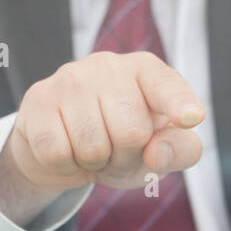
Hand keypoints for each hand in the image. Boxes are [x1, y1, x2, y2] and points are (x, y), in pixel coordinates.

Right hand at [0, 51, 204, 226]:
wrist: (63, 148)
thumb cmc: (121, 142)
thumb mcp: (159, 151)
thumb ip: (179, 151)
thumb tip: (156, 153)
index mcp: (146, 70)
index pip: (166, 86)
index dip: (179, 103)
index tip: (191, 117)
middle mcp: (109, 65)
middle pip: (131, 133)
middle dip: (124, 157)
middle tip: (115, 150)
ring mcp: (70, 77)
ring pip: (92, 147)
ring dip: (94, 163)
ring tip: (91, 148)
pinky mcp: (38, 97)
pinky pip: (57, 153)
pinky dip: (65, 165)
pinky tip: (67, 148)